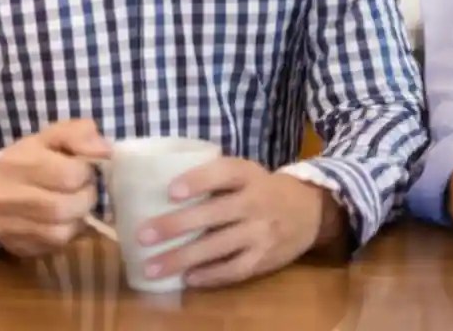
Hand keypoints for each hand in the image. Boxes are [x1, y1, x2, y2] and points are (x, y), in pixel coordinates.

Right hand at [0, 119, 110, 256]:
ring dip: (77, 218)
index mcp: (19, 162)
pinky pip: (51, 247)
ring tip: (75, 205)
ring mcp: (7, 225)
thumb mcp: (52, 137)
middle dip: (85, 198)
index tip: (85, 170)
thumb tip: (105, 151)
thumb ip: (80, 134)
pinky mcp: (15, 246)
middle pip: (63, 207)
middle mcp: (7, 196)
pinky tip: (64, 220)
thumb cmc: (27, 159)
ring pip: (59, 232)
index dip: (86, 173)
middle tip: (84, 190)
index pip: (68, 175)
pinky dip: (66, 234)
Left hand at [138, 158, 334, 287]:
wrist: (309, 211)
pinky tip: (186, 278)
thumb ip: (213, 178)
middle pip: (216, 213)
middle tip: (143, 234)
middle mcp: (257, 202)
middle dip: (177, 225)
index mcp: (250, 175)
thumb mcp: (246, 173)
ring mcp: (262, 232)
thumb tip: (156, 186)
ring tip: (151, 267)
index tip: (171, 191)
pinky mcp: (265, 258)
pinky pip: (234, 269)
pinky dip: (209, 275)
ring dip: (183, 258)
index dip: (198, 180)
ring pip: (219, 247)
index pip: (225, 173)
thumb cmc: (263, 189)